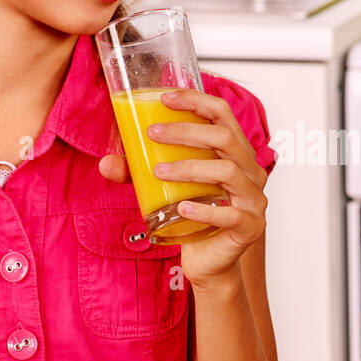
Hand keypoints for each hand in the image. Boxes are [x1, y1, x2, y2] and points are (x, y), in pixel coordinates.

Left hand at [100, 88, 266, 288]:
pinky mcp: (250, 226)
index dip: (196, 100)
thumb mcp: (163, 188)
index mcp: (235, 152)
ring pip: (228, 171)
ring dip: (190, 167)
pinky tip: (181, 209)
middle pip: (226, 138)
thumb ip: (138, 174)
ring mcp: (253, 199)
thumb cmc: (193, 218)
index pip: (222, 113)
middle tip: (153, 134)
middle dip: (187, 131)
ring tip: (159, 172)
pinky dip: (203, 210)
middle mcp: (250, 171)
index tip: (165, 98)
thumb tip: (106, 163)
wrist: (210, 262)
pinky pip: (229, 214)